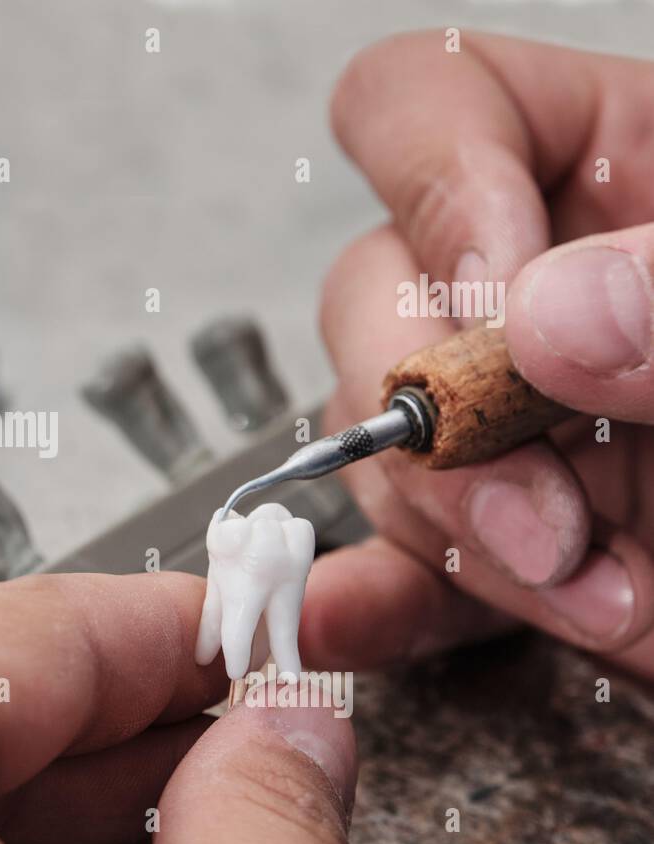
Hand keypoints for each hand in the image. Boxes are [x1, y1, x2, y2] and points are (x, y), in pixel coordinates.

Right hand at [300, 31, 653, 679]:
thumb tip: (550, 316)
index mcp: (621, 169)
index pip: (430, 107)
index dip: (430, 185)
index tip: (498, 290)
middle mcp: (543, 290)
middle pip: (374, 296)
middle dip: (434, 413)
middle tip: (539, 505)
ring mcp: (522, 428)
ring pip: (384, 445)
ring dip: (458, 532)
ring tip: (592, 590)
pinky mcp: (523, 549)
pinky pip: (410, 570)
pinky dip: (379, 603)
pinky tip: (339, 619)